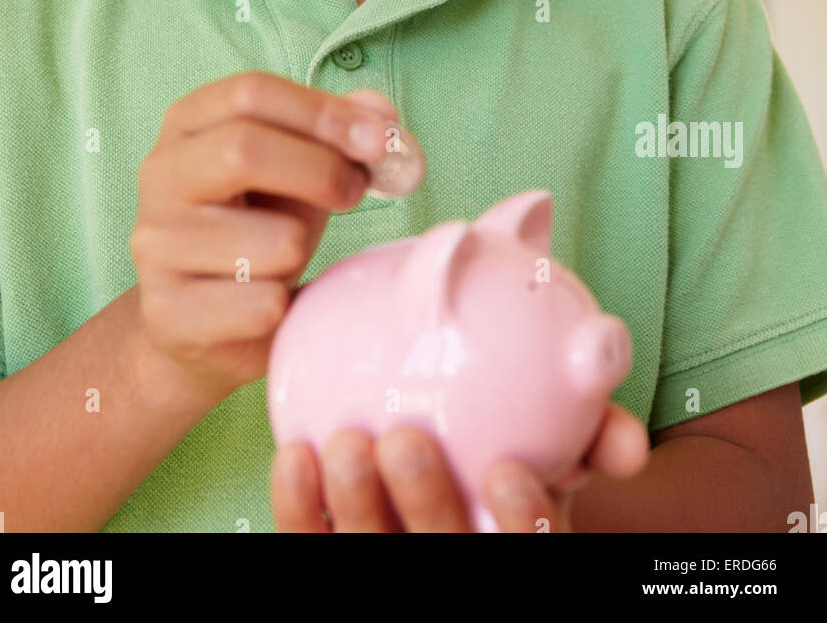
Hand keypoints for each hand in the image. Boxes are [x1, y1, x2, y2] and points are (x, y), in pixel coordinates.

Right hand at [130, 72, 399, 399]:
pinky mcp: (169, 314)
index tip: (380, 140)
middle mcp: (159, 176)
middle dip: (320, 171)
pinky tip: (266, 303)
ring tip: (285, 259)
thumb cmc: (258, 228)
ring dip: (301, 250)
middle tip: (355, 193)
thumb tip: (380, 113)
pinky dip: (287, 305)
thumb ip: (337, 134)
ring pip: (272, 240)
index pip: (250, 93)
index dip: (323, 112)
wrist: (205, 324)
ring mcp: (156, 246)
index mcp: (186, 125)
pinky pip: (264, 304)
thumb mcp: (298, 170)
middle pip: (243, 149)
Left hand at [271, 403, 649, 531]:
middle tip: (406, 439)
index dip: (527, 523)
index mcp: (520, 530)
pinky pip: (313, 541)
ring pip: (374, 554)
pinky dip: (301, 505)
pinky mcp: (337, 551)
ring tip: (348, 440)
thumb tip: (603, 337)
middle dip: (426, 505)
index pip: (538, 546)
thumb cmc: (506, 440)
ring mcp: (397, 561)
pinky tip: (295, 453)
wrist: (449, 464)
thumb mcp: (550, 422)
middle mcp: (461, 556)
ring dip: (357, 503)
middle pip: (446, 553)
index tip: (508, 471)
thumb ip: (577, 384)